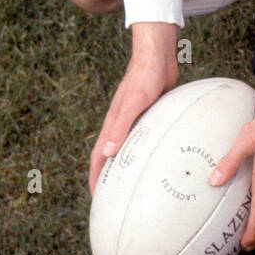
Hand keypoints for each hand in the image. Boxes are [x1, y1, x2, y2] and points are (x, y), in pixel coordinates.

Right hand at [89, 24, 178, 193]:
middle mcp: (121, 124)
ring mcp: (134, 119)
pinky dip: (145, 152)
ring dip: (127, 166)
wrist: (157, 55)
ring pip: (127, 149)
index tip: (97, 199)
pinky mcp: (149, 114)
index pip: (98, 157)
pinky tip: (159, 159)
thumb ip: (121, 126)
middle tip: (115, 200)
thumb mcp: (134, 102)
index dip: (95, 179)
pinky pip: (144, 139)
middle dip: (109, 178)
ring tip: (135, 186)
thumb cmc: (146, 76)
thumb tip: (106, 153)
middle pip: (110, 157)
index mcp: (113, 123)